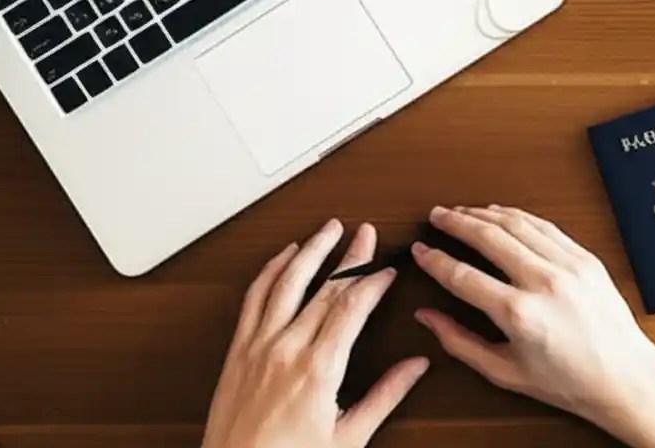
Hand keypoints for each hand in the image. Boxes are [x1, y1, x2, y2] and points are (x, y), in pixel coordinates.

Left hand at [204, 220, 428, 447]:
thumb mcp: (349, 438)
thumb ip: (385, 396)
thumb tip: (416, 367)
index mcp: (319, 369)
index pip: (353, 307)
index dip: (374, 281)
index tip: (389, 268)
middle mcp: (287, 349)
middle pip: (326, 288)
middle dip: (350, 255)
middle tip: (368, 234)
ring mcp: (258, 346)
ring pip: (287, 282)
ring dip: (311, 250)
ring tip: (328, 228)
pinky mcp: (237, 351)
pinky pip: (254, 298)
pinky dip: (270, 271)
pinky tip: (284, 257)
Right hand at [411, 205, 654, 426]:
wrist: (624, 376)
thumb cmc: (568, 381)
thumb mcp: (505, 372)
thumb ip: (460, 342)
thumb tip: (427, 317)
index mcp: (520, 314)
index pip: (463, 276)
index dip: (435, 261)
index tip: (421, 251)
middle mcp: (544, 283)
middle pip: (488, 237)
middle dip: (456, 222)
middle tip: (437, 216)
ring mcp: (569, 266)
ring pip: (518, 224)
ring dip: (485, 213)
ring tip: (463, 210)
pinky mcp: (586, 259)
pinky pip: (546, 226)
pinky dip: (519, 216)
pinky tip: (502, 214)